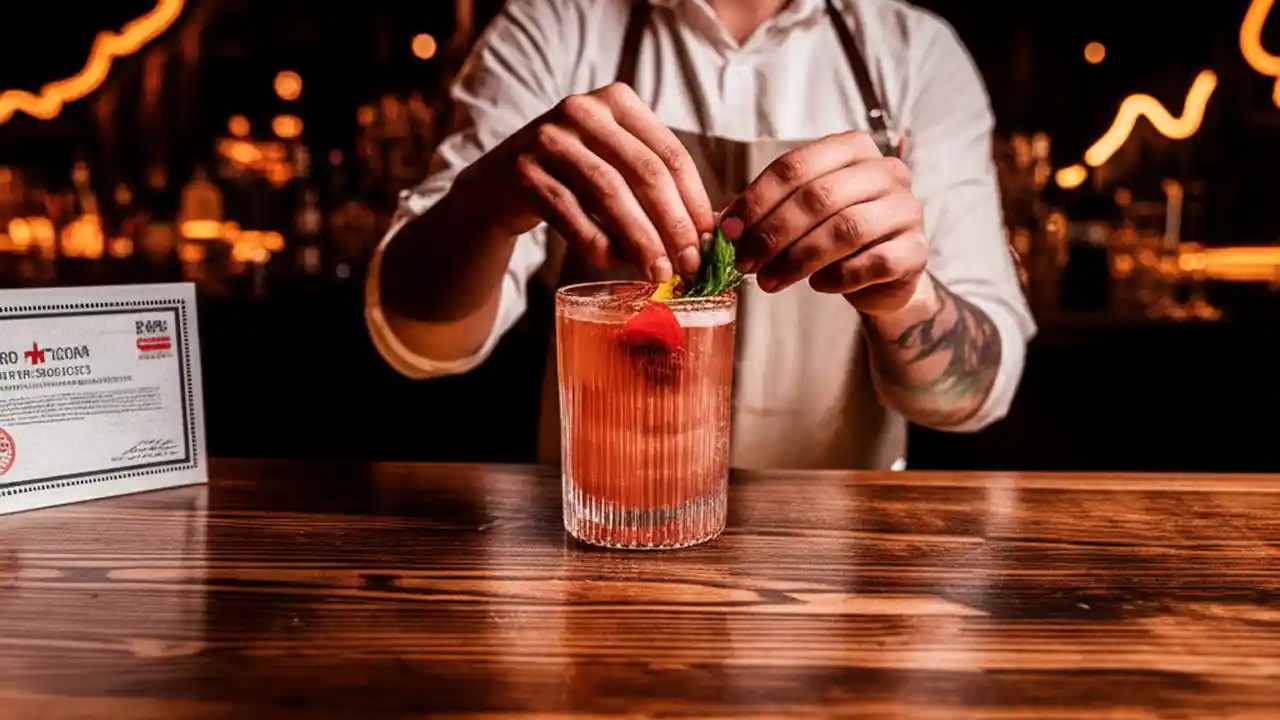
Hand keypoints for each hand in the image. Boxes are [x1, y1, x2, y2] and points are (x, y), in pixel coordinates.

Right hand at [461, 83, 714, 280]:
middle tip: (689, 265)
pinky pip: (570, 213)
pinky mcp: (522, 172)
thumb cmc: (572, 179)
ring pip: (610, 193)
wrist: (497, 185)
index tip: (710, 242)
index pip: (671, 154)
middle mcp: (583, 110)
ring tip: (657, 272)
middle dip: (673, 225)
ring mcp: (549, 138)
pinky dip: (595, 242)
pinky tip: (610, 262)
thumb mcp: (613, 164)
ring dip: (641, 239)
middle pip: (646, 173)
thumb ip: (653, 185)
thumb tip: (705, 234)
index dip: (694, 202)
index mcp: (616, 101)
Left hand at [720, 131, 928, 314]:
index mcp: (854, 149)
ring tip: (770, 281)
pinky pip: (870, 263)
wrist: (885, 274)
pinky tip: (817, 285)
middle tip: (746, 263)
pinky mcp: (916, 250)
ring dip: (798, 259)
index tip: (729, 231)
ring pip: (844, 230)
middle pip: (818, 197)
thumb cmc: (835, 236)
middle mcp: (887, 171)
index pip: (795, 167)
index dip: (756, 200)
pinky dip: (837, 277)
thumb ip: (767, 212)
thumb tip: (725, 226)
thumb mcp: (801, 214)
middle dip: (773, 234)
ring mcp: (907, 209)